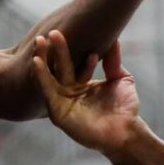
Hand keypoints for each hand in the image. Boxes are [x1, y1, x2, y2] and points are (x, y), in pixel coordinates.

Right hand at [33, 30, 142, 154]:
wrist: (127, 132)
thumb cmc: (125, 109)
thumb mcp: (121, 79)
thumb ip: (113, 61)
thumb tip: (114, 38)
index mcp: (80, 85)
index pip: (73, 63)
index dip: (73, 49)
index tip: (73, 32)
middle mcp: (68, 92)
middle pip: (58, 67)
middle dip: (54, 49)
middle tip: (51, 32)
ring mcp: (60, 102)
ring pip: (48, 77)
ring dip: (42, 59)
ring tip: (39, 41)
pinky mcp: (56, 112)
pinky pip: (47, 92)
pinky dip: (41, 77)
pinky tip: (36, 62)